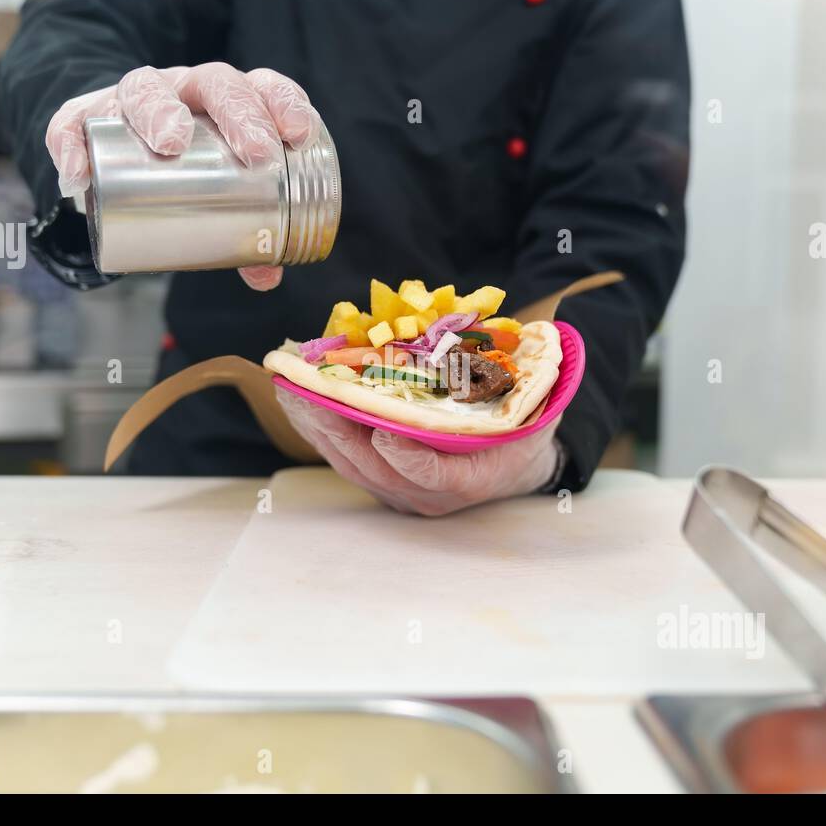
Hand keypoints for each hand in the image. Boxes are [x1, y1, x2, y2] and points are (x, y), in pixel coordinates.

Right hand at [45, 63, 321, 290]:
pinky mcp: (88, 117)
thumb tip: (267, 276)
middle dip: (238, 113)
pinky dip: (70, 143)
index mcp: (228, 102)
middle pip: (214, 82)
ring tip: (168, 144)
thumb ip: (247, 235)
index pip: (260, 86)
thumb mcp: (219, 197)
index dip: (282, 102)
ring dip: (159, 112)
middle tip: (256, 152)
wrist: (121, 153)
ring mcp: (137, 99)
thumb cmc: (186, 173)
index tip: (298, 134)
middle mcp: (186, 89)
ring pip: (144, 88)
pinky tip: (77, 172)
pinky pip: (72, 122)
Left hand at [276, 388, 561, 516]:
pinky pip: (346, 460)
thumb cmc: (523, 429)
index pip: (432, 474)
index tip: (384, 429)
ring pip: (351, 465)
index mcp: (473, 478)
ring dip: (318, 427)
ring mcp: (403, 494)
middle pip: (374, 468)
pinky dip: (321, 430)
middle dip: (336, 428)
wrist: (518, 467)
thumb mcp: (534, 407)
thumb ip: (520, 380)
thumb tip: (522, 329)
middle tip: (308, 392)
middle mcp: (431, 496)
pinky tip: (301, 401)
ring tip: (292, 388)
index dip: (406, 456)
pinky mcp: (383, 484)